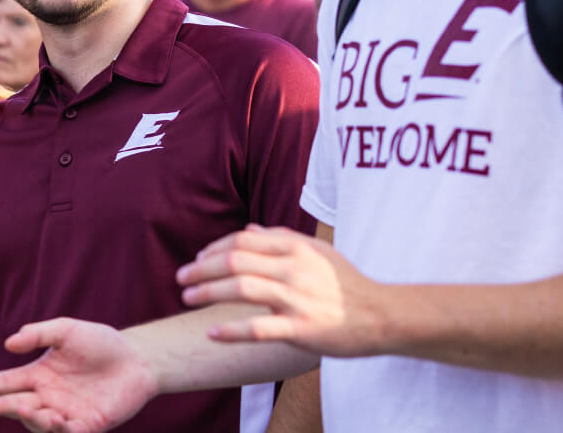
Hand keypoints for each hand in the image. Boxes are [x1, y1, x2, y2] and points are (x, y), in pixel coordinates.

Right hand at [0, 319, 157, 432]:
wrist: (138, 358)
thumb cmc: (102, 343)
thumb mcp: (67, 330)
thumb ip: (39, 334)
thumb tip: (9, 344)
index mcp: (39, 375)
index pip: (9, 382)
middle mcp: (49, 397)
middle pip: (20, 405)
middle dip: (5, 406)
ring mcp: (67, 413)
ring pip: (40, 423)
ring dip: (32, 419)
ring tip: (30, 409)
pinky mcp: (88, 425)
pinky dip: (60, 431)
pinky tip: (56, 420)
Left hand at [177, 224, 390, 356]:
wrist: (382, 316)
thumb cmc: (346, 284)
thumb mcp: (317, 252)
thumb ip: (281, 239)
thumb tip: (248, 229)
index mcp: (295, 247)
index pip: (242, 240)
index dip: (213, 249)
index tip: (197, 259)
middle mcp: (294, 268)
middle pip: (235, 260)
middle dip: (201, 268)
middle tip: (180, 278)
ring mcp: (297, 298)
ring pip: (242, 288)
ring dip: (208, 292)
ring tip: (187, 298)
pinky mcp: (301, 328)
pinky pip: (259, 328)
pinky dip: (232, 330)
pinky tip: (212, 333)